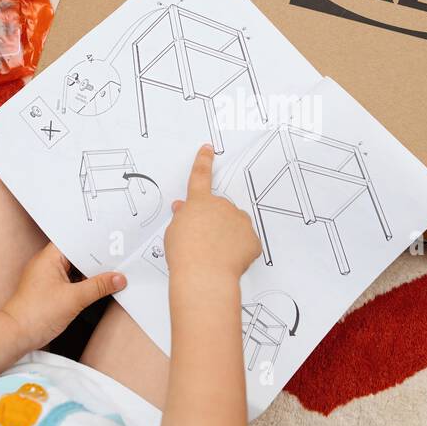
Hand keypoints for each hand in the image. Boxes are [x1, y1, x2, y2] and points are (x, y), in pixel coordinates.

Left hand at [2, 242, 125, 349]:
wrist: (16, 335)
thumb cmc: (35, 314)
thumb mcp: (74, 299)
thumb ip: (99, 287)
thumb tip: (117, 279)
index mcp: (49, 257)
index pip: (76, 241)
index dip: (94, 242)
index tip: (112, 245)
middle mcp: (46, 264)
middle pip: (76, 256)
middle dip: (95, 260)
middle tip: (115, 261)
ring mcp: (47, 277)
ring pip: (74, 269)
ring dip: (89, 274)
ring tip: (109, 275)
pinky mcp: (49, 290)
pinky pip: (70, 281)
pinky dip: (82, 284)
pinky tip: (95, 288)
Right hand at [165, 144, 261, 278]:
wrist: (205, 275)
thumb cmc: (185, 255)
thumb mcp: (173, 233)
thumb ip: (181, 218)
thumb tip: (183, 210)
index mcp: (199, 202)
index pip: (200, 175)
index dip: (203, 161)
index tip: (208, 149)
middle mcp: (222, 206)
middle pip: (220, 210)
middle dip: (214, 222)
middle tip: (203, 242)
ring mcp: (240, 221)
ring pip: (235, 225)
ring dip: (228, 236)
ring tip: (215, 255)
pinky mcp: (253, 239)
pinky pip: (246, 243)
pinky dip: (239, 252)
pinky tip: (227, 262)